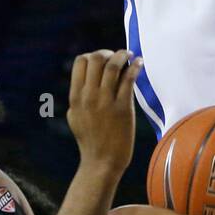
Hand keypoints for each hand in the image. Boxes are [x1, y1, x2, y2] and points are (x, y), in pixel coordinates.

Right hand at [67, 49, 142, 174]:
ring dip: (123, 55)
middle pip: (95, 59)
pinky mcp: (122, 109)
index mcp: (75, 97)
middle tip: (119, 56)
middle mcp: (88, 97)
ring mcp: (104, 102)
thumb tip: (86, 79)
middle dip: (108, 52)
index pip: (80, 62)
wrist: (101, 162)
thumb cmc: (90, 140)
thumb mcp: (75, 116)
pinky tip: (139, 64)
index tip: (104, 58)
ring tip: (130, 55)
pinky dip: (135, 67)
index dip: (93, 54)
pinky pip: (128, 80)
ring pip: (112, 66)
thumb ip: (78, 97)